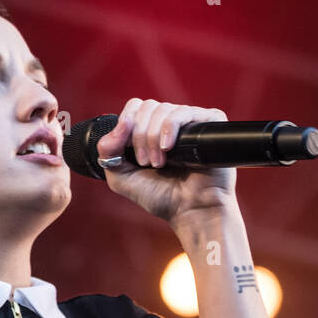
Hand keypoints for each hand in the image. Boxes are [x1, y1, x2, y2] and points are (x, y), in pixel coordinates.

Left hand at [93, 98, 237, 224]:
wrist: (191, 211)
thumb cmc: (161, 197)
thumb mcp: (121, 178)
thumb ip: (108, 152)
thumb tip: (117, 125)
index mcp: (150, 130)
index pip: (135, 107)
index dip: (126, 123)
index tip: (128, 150)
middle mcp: (170, 123)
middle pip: (147, 106)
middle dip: (140, 135)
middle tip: (146, 162)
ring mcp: (190, 122)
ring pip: (163, 109)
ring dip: (154, 137)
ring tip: (159, 163)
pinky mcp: (209, 122)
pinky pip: (183, 112)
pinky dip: (170, 128)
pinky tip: (168, 148)